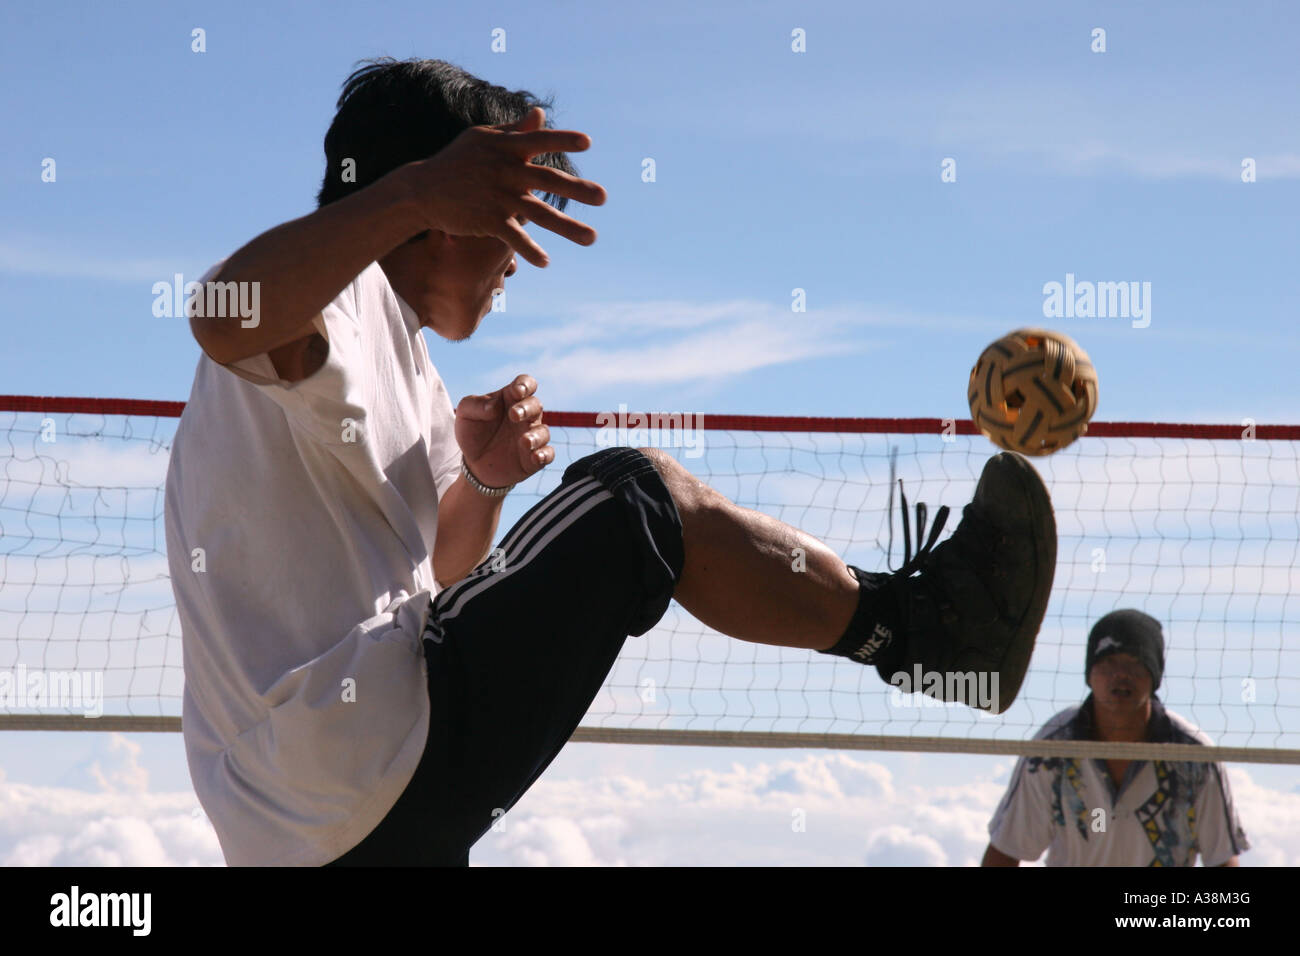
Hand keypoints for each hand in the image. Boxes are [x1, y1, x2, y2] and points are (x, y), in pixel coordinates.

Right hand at [397, 107, 606, 266]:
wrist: (423, 189)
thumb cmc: (457, 161)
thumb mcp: (483, 139)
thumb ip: (515, 130)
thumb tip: (540, 113)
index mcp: (507, 147)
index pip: (540, 141)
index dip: (563, 140)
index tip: (588, 143)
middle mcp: (506, 170)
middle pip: (548, 180)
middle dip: (578, 189)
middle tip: (604, 197)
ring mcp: (498, 196)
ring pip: (539, 214)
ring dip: (568, 228)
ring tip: (593, 238)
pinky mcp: (488, 219)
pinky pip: (514, 237)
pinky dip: (530, 250)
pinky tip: (546, 262)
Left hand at [455, 374, 552, 488]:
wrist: (472, 464)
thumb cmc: (472, 433)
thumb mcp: (465, 414)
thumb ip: (475, 404)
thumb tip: (494, 406)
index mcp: (511, 400)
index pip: (526, 384)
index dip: (525, 385)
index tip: (516, 392)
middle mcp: (525, 417)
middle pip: (536, 405)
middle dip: (527, 408)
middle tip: (513, 415)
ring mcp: (531, 437)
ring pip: (544, 432)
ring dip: (536, 436)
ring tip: (524, 442)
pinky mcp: (533, 458)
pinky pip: (548, 454)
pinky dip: (544, 455)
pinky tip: (535, 457)